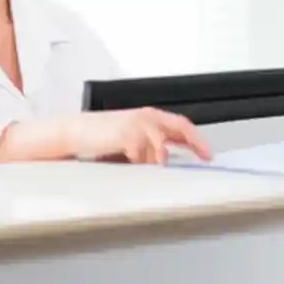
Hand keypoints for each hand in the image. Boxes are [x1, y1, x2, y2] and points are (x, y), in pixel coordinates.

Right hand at [65, 108, 211, 164]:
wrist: (76, 132)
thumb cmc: (101, 138)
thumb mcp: (131, 139)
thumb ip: (151, 146)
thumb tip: (170, 161)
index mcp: (149, 117)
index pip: (181, 125)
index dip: (197, 139)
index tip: (208, 154)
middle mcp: (147, 117)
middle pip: (181, 127)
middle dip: (196, 143)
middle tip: (206, 157)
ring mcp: (139, 125)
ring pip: (160, 153)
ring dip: (151, 164)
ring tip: (134, 163)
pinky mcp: (130, 136)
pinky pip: (143, 160)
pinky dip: (136, 166)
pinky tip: (124, 161)